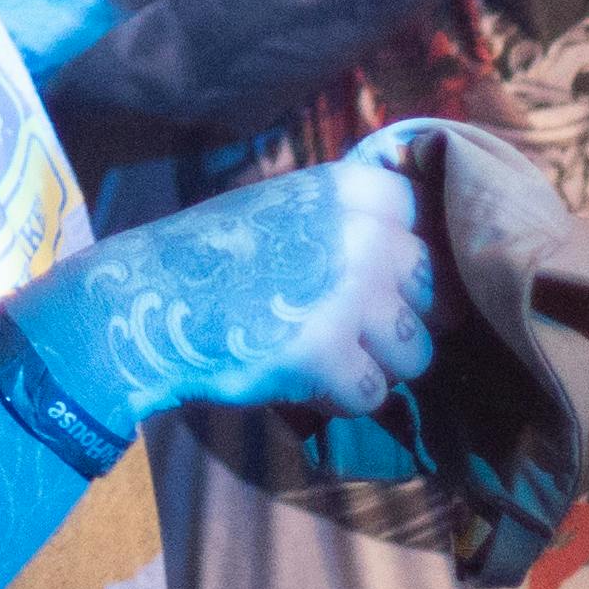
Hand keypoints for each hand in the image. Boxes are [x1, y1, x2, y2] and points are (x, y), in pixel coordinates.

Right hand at [16, 144, 436, 432]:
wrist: (148, 298)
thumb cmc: (223, 255)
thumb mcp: (294, 206)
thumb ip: (359, 221)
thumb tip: (432, 258)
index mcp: (355, 190)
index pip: (439, 225)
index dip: (425, 263)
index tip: (400, 283)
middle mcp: (363, 234)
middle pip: (440, 296)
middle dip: (407, 323)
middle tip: (359, 330)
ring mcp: (348, 294)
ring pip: (417, 354)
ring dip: (378, 367)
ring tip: (329, 357)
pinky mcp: (325, 352)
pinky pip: (372, 394)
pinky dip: (341, 398)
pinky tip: (302, 379)